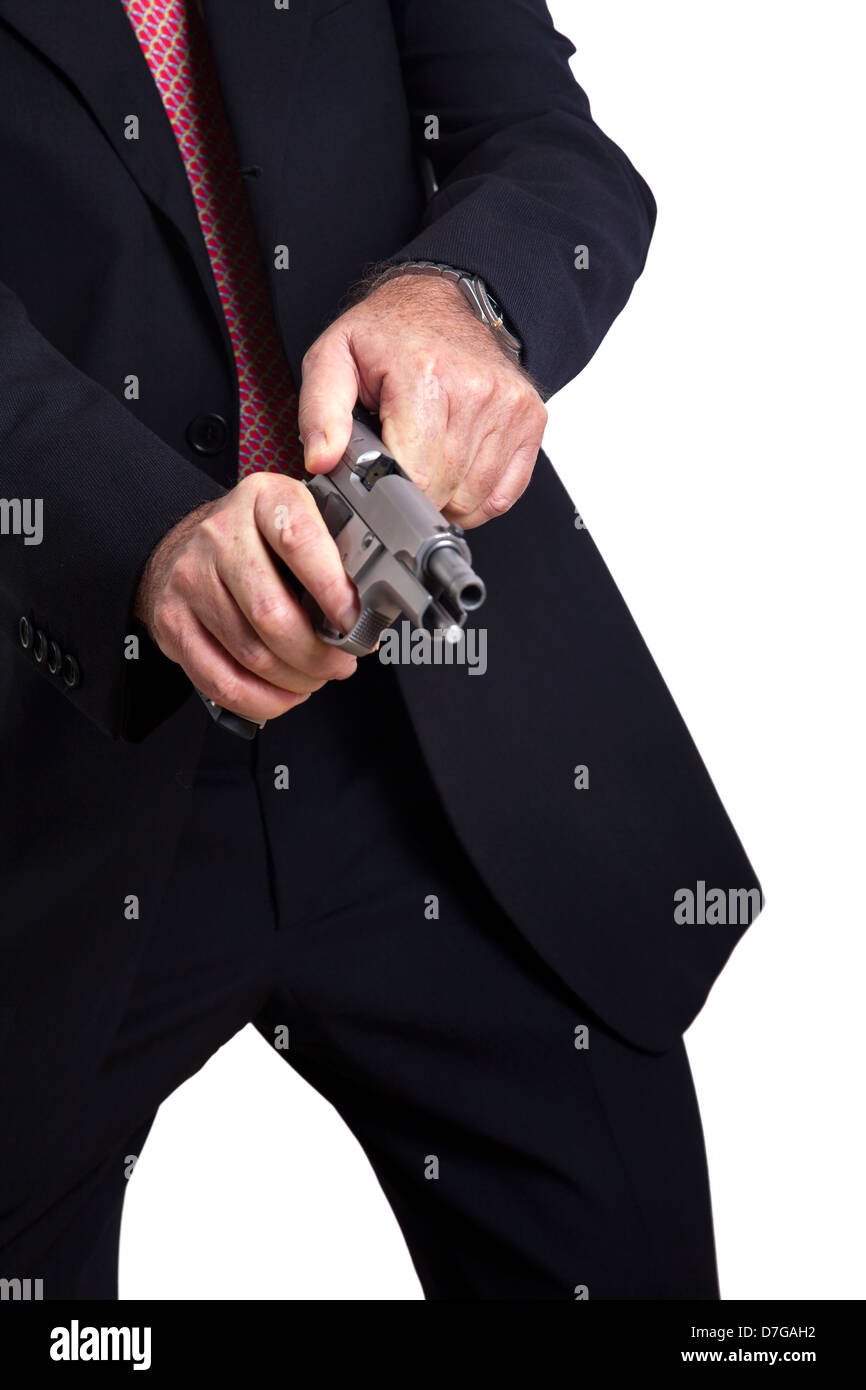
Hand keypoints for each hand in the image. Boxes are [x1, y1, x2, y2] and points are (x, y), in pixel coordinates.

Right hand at [134, 473, 358, 721]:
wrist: (187, 545)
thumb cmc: (257, 539)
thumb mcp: (299, 520)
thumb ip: (334, 552)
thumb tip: (371, 609)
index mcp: (262, 500)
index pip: (299, 542)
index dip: (332, 590)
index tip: (355, 622)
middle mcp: (220, 536)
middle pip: (271, 613)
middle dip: (317, 653)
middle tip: (342, 663)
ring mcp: (190, 581)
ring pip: (251, 654)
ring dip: (295, 679)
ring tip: (316, 676)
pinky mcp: (173, 624)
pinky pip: (221, 681)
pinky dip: (262, 699)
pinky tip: (284, 693)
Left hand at [299, 274, 546, 527]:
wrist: (443, 300)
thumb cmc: (389, 334)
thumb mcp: (333, 357)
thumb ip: (320, 411)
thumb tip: (322, 460)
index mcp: (425, 376)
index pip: (417, 476)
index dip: (391, 490)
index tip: (379, 476)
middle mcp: (476, 391)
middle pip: (445, 491)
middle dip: (415, 492)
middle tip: (399, 461)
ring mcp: (509, 407)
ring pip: (473, 499)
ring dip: (446, 496)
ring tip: (427, 458)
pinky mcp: (530, 419)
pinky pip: (502, 494)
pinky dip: (477, 496)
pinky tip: (456, 467)